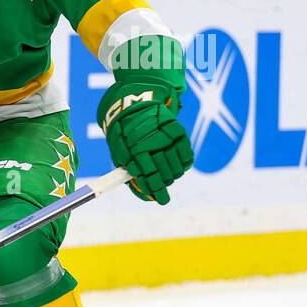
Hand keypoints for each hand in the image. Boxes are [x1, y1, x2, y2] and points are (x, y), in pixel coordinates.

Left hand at [98, 82, 193, 204]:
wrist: (135, 106)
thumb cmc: (125, 134)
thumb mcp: (119, 152)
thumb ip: (129, 171)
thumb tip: (142, 192)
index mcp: (135, 150)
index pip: (148, 175)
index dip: (155, 189)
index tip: (161, 199)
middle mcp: (152, 143)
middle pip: (165, 173)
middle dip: (164, 183)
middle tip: (163, 185)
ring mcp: (167, 137)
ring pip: (177, 167)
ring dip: (174, 174)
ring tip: (168, 173)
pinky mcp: (178, 132)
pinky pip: (187, 156)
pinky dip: (184, 164)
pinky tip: (178, 164)